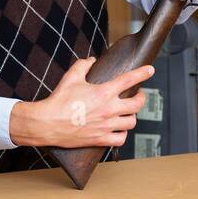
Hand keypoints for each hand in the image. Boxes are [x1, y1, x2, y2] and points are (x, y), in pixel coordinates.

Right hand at [8, 57, 153, 148]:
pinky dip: (122, 134)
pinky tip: (119, 129)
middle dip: (141, 98)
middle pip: (137, 104)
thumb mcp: (71, 77)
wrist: (47, 123)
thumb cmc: (59, 101)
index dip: (143, 73)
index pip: (129, 80)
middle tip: (138, 95)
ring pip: (131, 122)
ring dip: (131, 116)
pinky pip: (121, 139)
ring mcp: (106, 126)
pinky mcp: (101, 139)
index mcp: (103, 92)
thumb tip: (91, 60)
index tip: (150, 70)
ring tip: (127, 113)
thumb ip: (83, 65)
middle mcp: (109, 109)